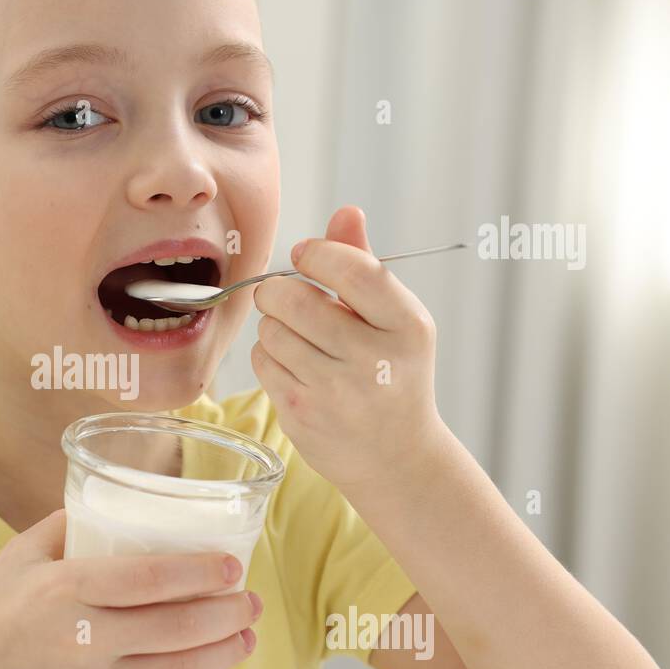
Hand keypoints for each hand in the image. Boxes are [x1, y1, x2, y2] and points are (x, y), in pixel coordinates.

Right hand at [0, 509, 261, 668]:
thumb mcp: (22, 555)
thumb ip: (71, 526)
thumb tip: (119, 504)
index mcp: (65, 590)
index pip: (149, 580)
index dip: (199, 572)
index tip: (232, 564)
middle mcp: (83, 641)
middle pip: (177, 627)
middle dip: (228, 612)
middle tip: (252, 598)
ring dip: (223, 652)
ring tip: (247, 635)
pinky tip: (194, 657)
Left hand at [250, 205, 450, 494]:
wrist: (396, 456)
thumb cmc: (393, 372)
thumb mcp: (394, 318)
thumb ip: (364, 264)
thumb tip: (345, 211)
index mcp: (407, 325)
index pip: (353, 270)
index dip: (317, 253)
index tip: (305, 255)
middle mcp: (374, 359)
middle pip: (294, 298)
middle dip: (279, 290)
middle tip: (286, 297)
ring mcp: (336, 391)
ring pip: (271, 330)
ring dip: (275, 327)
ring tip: (300, 339)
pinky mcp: (302, 414)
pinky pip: (262, 361)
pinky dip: (269, 357)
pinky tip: (295, 367)